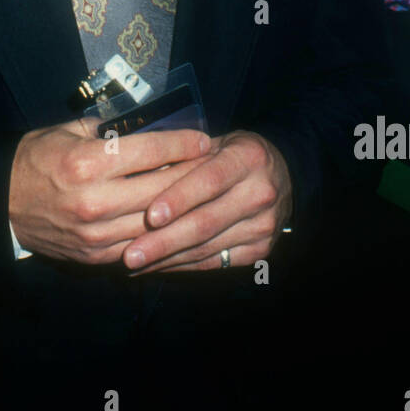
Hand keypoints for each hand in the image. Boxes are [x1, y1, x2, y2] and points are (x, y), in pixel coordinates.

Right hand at [8, 119, 212, 263]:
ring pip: (158, 222)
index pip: (150, 151)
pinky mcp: (97, 256)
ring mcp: (97, 233)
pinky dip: (165, 234)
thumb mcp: (68, 131)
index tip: (205, 139)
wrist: (0, 206)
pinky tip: (183, 223)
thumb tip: (150, 127)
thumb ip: (109, 130)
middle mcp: (95, 200)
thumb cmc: (36, 159)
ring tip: (209, 195)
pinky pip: (142, 244)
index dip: (183, 143)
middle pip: (162, 188)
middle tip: (219, 166)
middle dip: (195, 175)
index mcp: (88, 162)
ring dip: (186, 208)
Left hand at [121, 130, 291, 274]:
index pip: (209, 181)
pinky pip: (213, 262)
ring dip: (165, 257)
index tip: (150, 216)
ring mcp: (263, 226)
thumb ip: (182, 159)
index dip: (179, 198)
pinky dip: (180, 265)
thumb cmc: (233, 155)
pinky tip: (155, 265)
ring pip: (206, 247)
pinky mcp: (259, 251)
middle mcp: (261, 193)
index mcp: (250, 158)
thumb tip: (135, 177)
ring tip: (134, 261)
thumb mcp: (214, 144)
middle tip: (129, 254)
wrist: (280, 177)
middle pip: (206, 221)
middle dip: (163, 241)